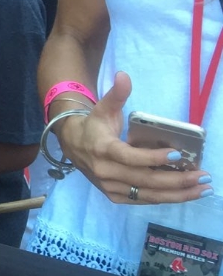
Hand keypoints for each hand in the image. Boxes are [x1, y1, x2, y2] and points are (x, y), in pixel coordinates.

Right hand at [55, 72, 212, 203]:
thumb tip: (124, 75)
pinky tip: (184, 194)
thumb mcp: (103, 108)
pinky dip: (165, 198)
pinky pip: (143, 199)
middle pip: (145, 180)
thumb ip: (116, 94)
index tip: (177, 154)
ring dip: (177, 194)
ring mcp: (110, 187)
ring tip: (201, 189)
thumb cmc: (93, 126)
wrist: (72, 145)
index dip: (153, 158)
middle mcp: (106, 171)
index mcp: (102, 149)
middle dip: (177, 180)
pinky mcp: (115, 196)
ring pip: (148, 194)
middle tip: (203, 176)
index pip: (130, 157)